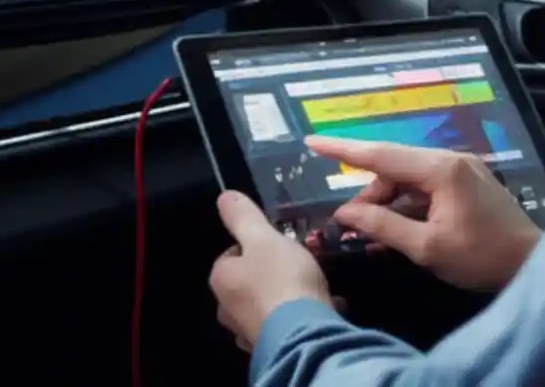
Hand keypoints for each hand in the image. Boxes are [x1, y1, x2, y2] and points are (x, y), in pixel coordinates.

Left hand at [210, 191, 335, 350]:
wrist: (304, 336)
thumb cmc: (281, 280)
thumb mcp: (264, 238)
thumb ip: (244, 217)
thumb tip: (223, 196)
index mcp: (221, 279)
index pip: (231, 254)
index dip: (256, 246)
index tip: (279, 245)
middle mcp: (227, 309)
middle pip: (249, 281)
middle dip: (271, 274)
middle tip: (299, 265)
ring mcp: (248, 332)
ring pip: (267, 305)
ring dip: (287, 297)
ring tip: (315, 288)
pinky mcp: (272, 348)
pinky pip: (286, 325)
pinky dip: (299, 317)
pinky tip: (323, 309)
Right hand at [306, 136, 541, 291]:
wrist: (532, 265)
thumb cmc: (482, 257)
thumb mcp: (427, 247)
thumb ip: (383, 225)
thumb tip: (346, 213)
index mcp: (440, 170)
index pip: (380, 155)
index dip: (343, 149)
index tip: (312, 142)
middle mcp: (450, 159)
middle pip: (393, 168)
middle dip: (369, 194)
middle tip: (351, 225)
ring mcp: (461, 169)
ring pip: (408, 178)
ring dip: (388, 202)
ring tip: (375, 233)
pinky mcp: (467, 182)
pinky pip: (425, 186)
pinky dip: (407, 204)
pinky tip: (397, 228)